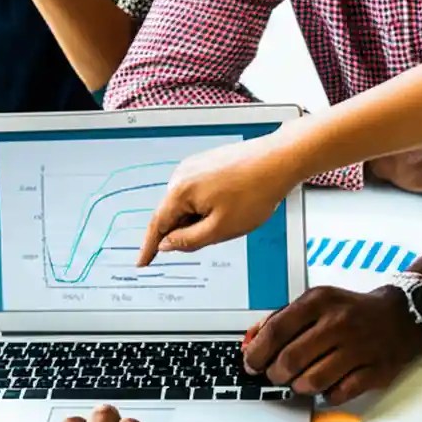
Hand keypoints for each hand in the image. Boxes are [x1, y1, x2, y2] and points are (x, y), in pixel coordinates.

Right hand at [138, 120, 308, 265]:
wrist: (279, 160)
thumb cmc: (254, 192)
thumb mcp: (220, 229)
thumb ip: (188, 240)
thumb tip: (166, 244)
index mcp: (180, 191)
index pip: (157, 225)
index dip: (149, 247)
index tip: (143, 262)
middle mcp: (182, 175)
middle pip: (173, 213)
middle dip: (186, 230)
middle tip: (213, 236)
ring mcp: (194, 166)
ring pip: (188, 203)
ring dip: (200, 217)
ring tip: (231, 216)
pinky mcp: (207, 162)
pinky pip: (198, 191)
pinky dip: (207, 204)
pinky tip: (230, 205)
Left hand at [243, 286, 421, 404]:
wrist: (401, 314)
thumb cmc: (351, 311)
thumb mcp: (316, 302)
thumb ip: (282, 319)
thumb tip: (251, 341)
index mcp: (320, 302)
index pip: (276, 330)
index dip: (257, 353)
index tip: (251, 363)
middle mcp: (339, 323)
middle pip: (290, 360)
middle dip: (274, 374)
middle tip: (275, 375)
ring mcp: (359, 348)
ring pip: (312, 381)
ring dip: (298, 386)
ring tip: (299, 380)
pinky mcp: (375, 371)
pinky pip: (338, 393)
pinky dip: (326, 395)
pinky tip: (326, 385)